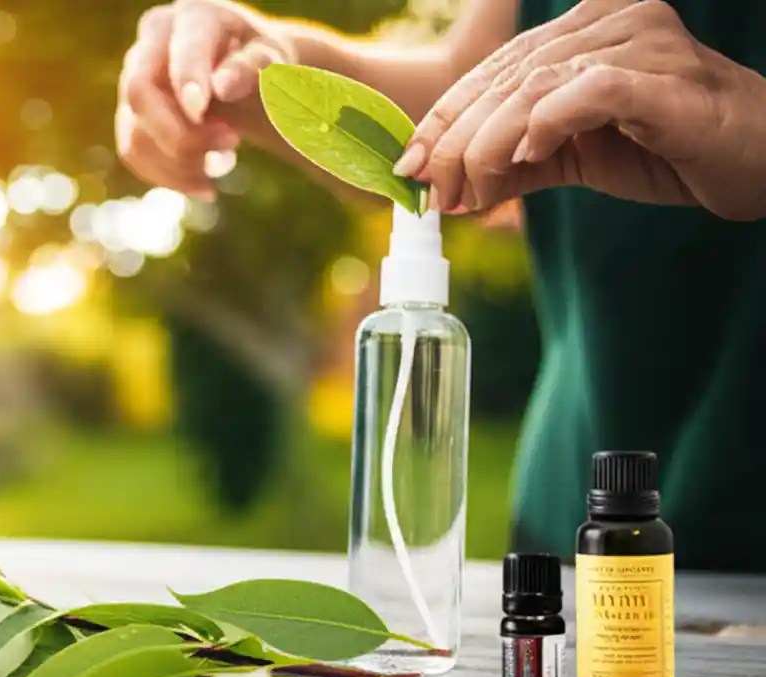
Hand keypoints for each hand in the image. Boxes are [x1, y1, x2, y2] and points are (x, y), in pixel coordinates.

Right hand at [116, 0, 295, 198]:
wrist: (241, 72)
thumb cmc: (260, 60)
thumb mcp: (272, 58)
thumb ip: (253, 66)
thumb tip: (222, 87)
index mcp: (190, 16)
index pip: (177, 49)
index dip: (187, 80)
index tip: (203, 112)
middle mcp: (150, 43)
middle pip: (140, 94)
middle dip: (182, 133)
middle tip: (233, 145)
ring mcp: (133, 79)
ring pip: (135, 134)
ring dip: (180, 163)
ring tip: (225, 166)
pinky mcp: (130, 115)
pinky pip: (134, 153)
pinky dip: (169, 178)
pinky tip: (205, 187)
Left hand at [395, 0, 765, 220]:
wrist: (758, 161)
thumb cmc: (667, 148)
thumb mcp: (574, 156)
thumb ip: (514, 165)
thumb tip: (449, 193)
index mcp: (583, 29)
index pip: (495, 71)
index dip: (443, 118)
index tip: (407, 166)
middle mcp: (610, 21)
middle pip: (507, 77)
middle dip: (457, 141)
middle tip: (432, 190)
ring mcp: (641, 42)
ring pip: (536, 85)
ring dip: (490, 144)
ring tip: (471, 189)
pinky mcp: (665, 78)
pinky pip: (589, 92)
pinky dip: (549, 124)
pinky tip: (529, 156)